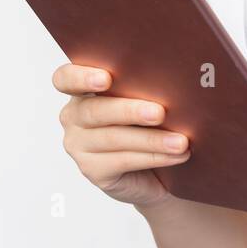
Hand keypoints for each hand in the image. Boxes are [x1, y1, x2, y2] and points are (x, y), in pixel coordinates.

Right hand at [53, 63, 191, 208]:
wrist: (158, 168)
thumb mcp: (148, 97)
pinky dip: (154, 157)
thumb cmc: (153, 121)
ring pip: (113, 138)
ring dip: (151, 139)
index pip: (66, 78)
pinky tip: (177, 154)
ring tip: (180, 141)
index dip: (81, 77)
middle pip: (94, 111)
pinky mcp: (93, 170)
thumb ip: (147, 84)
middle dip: (129, 111)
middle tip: (160, 113)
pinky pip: (123, 161)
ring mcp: (79, 145)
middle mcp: (75, 116)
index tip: (106, 79)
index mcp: (84, 89)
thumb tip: (174, 78)